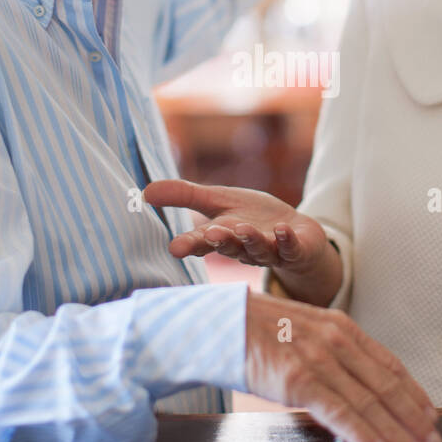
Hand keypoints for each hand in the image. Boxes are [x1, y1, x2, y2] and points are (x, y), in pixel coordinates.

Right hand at [143, 179, 341, 304]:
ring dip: (250, 240)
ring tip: (243, 229)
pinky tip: (283, 229)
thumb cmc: (253, 218)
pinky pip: (291, 247)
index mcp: (222, 236)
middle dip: (219, 242)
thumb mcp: (219, 201)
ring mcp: (270, 250)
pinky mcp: (295, 249)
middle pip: (229, 246)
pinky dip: (287, 240)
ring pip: (258, 248)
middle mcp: (243, 247)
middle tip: (209, 235)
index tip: (174, 248)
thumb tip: (144, 191)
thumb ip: (185, 196)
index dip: (190, 244)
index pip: (202, 241)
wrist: (297, 234)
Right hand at [245, 291, 441, 441]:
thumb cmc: (258, 330)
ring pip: (367, 401)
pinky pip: (335, 409)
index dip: (414, 394)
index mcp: (342, 329)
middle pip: (385, 386)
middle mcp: (336, 341)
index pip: (390, 365)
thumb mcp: (306, 331)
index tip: (430, 415)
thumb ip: (333, 355)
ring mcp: (318, 359)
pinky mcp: (296, 379)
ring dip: (395, 431)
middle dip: (413, 419)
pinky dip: (358, 430)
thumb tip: (356, 387)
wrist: (219, 322)